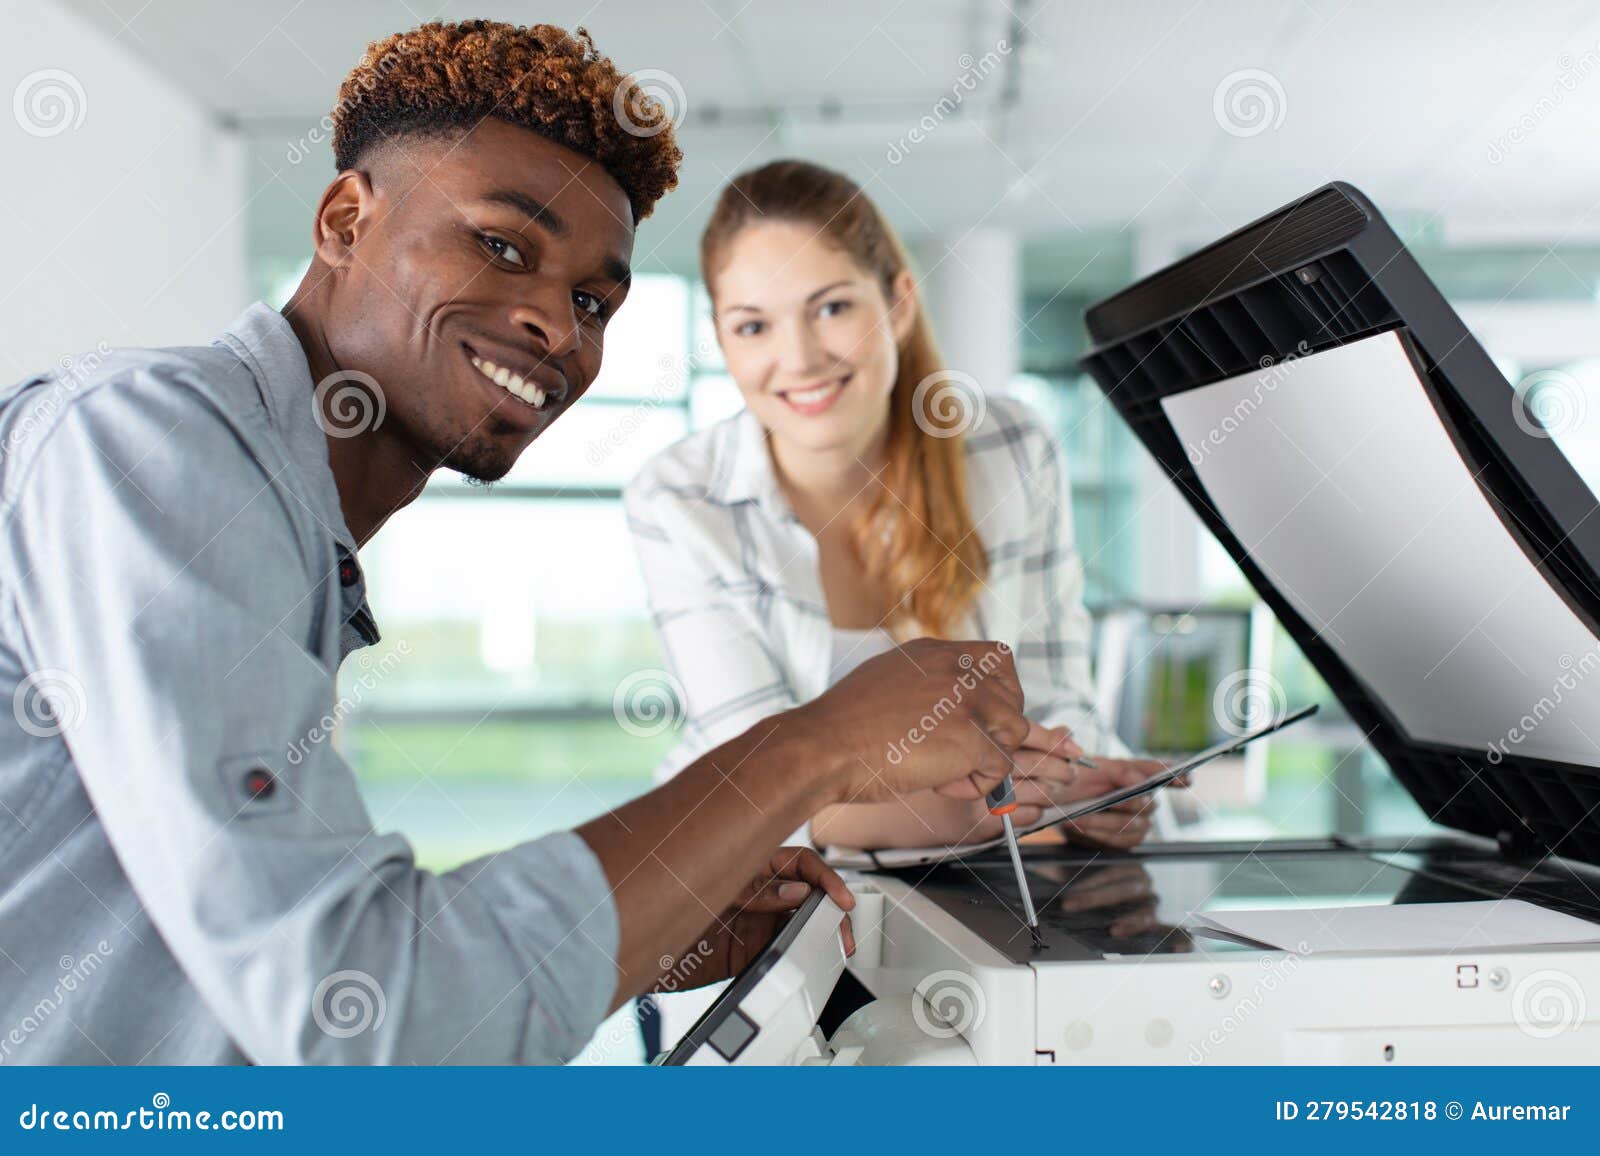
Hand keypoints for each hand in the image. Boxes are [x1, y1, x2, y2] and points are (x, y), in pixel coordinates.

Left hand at [652, 847, 855, 992]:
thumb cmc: (656, 897)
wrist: (623, 945)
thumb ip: (755, 891)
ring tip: (833, 947)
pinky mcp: (742, 956)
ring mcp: (749, 924)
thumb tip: (793, 894)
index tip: (840, 898)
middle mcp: (753, 893)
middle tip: (844, 928)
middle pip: (805, 896)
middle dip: (830, 908)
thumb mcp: (712, 889)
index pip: (799, 864)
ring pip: (797, 926)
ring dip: (818, 934)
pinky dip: (797, 960)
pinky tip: (807, 963)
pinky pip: (779, 955)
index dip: (824, 878)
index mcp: (748, 866)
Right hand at [790, 638, 1033, 805]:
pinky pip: (999, 769)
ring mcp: (968, 701)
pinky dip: (974, 785)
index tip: (979, 718)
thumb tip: (945, 703)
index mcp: (936, 652)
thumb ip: (925, 681)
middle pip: (1013, 699)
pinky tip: (939, 784)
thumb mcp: (887, 678)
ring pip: (1014, 733)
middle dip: (994, 731)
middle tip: (960, 752)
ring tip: (946, 770)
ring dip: (987, 758)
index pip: (998, 658)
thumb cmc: (843, 726)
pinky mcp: (971, 739)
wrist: (824, 747)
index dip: (999, 692)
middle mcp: (957, 669)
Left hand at [1057, 757, 1169, 849]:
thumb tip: (1123, 768)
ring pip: (1134, 823)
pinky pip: (1124, 840)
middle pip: (1146, 801)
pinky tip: (1085, 830)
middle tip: (1099, 802)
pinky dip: (1102, 836)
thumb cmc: (1071, 782)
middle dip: (1123, 803)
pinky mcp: (1129, 838)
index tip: (1187, 778)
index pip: (1157, 770)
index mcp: (1130, 771)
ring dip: (1104, 821)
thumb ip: (1098, 759)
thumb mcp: (1080, 765)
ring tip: (1079, 818)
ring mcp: (1138, 818)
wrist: (1054, 807)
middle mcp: (1140, 794)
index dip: (1175, 775)